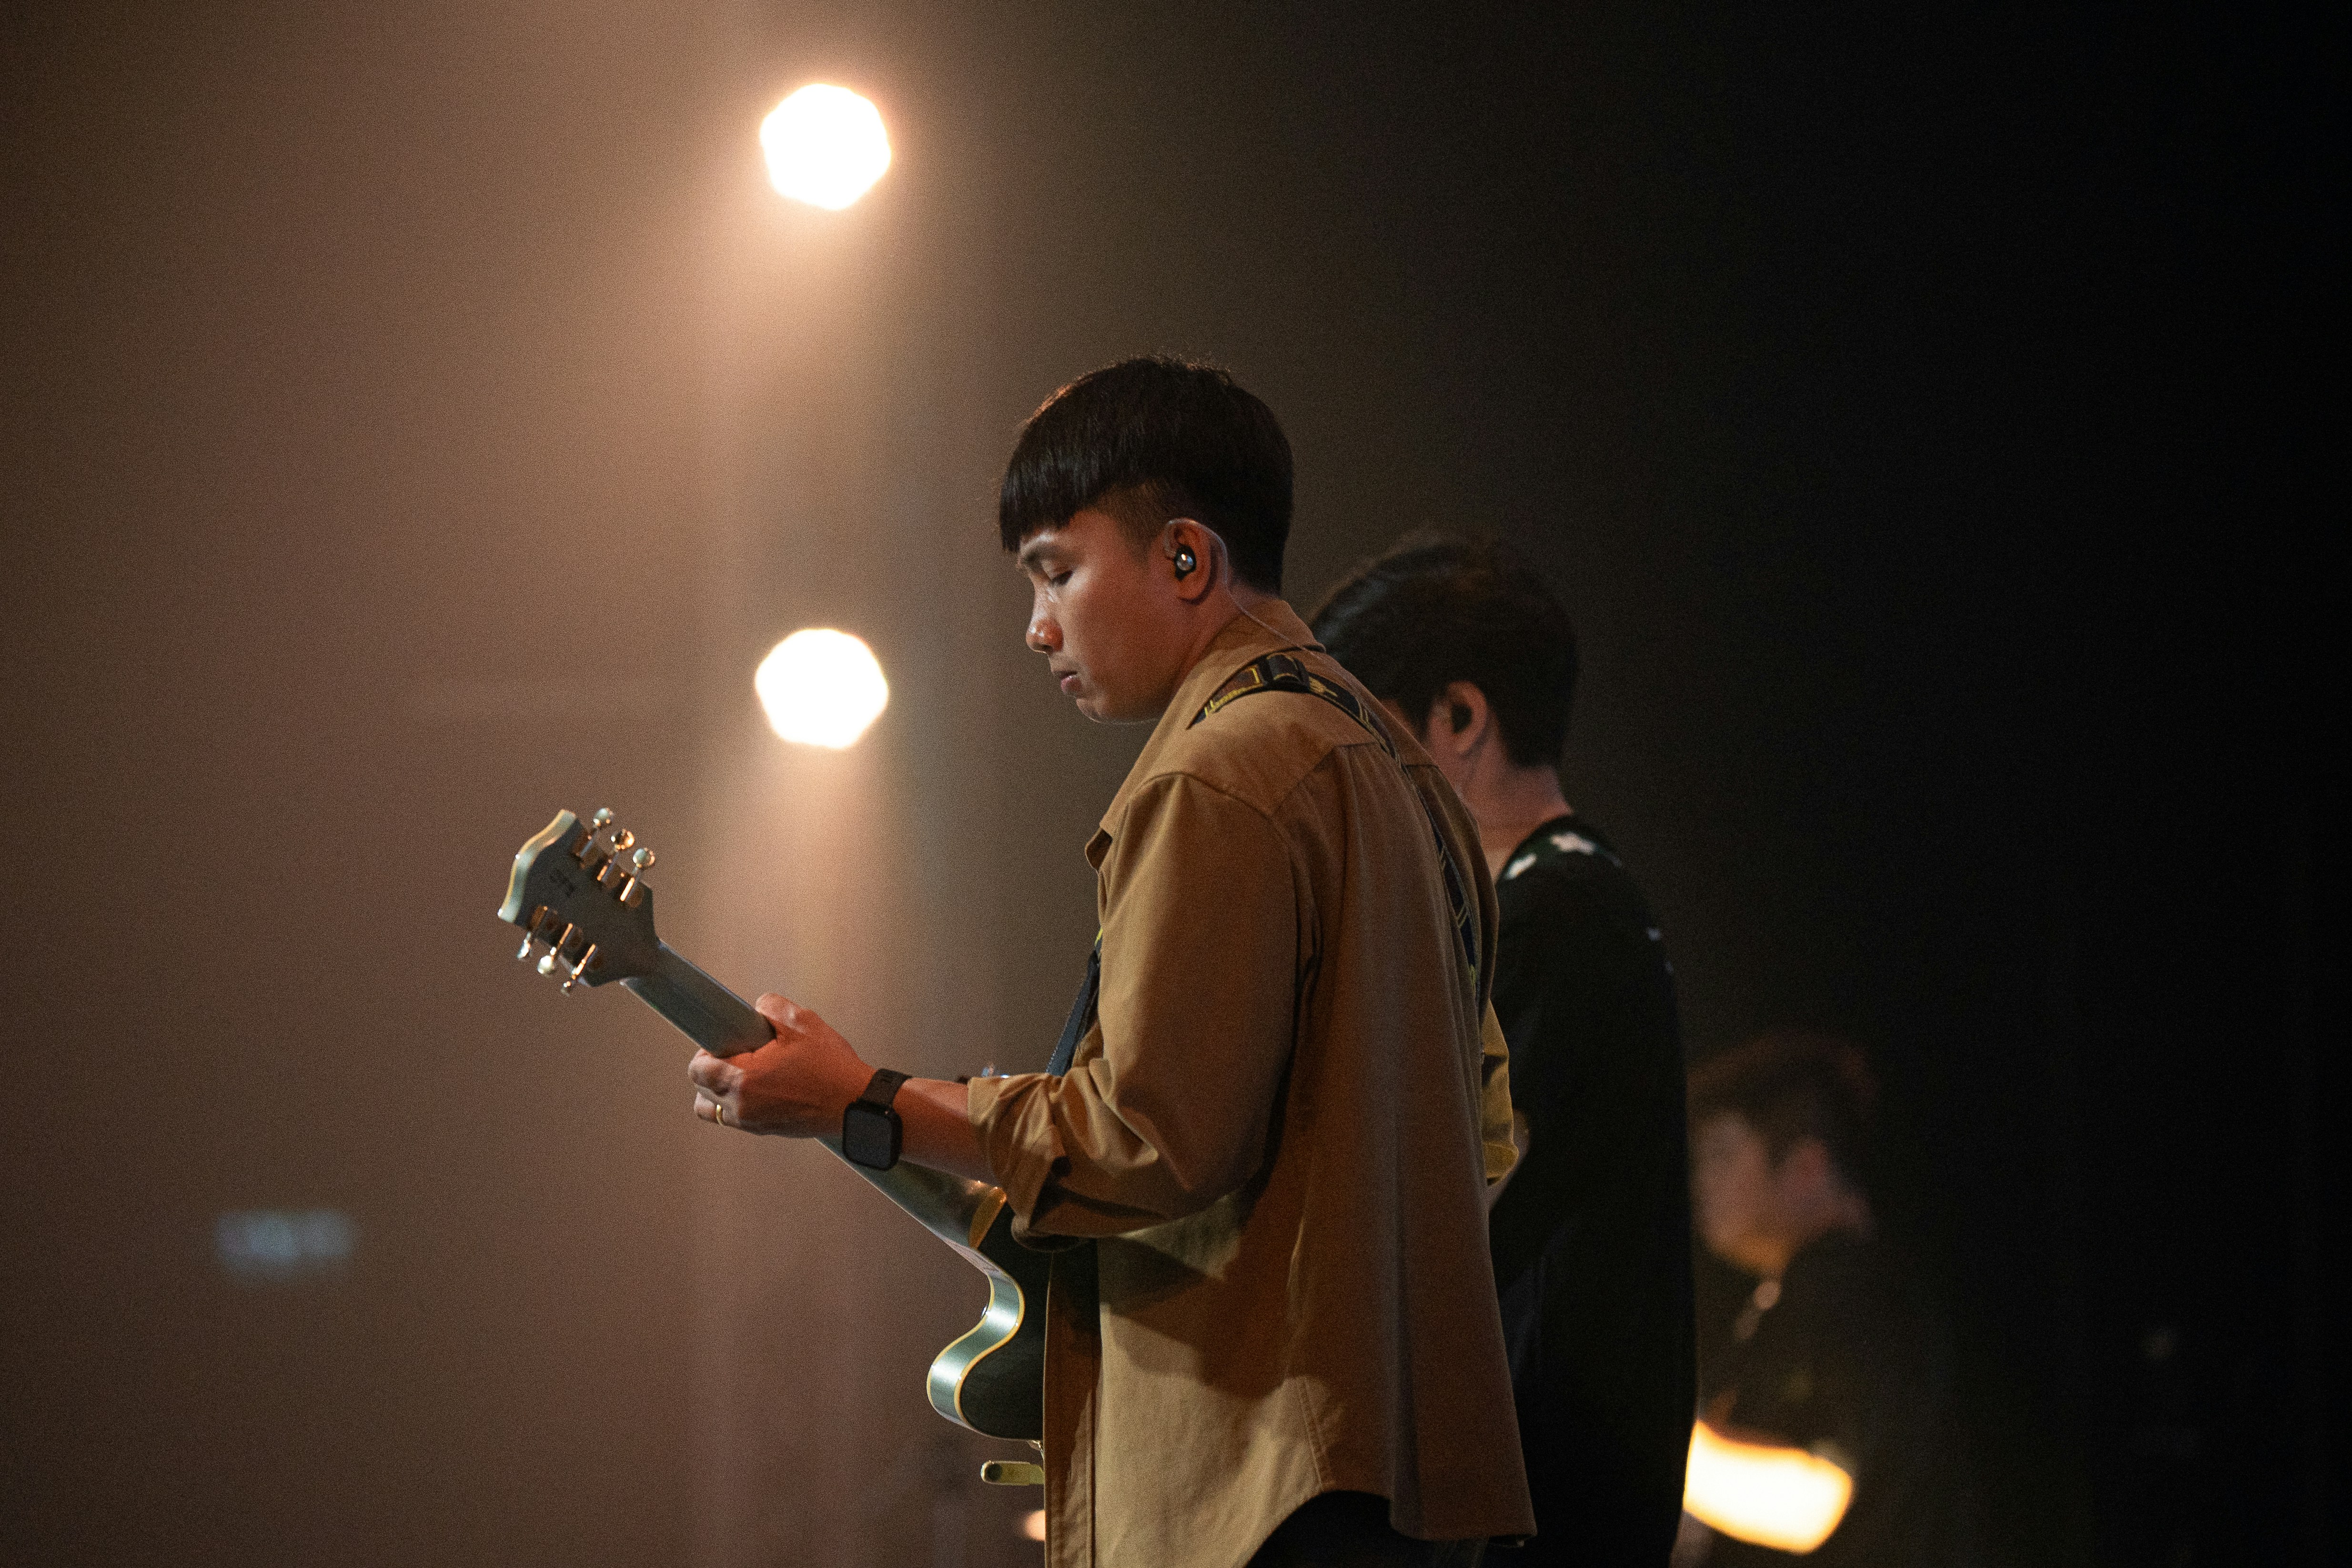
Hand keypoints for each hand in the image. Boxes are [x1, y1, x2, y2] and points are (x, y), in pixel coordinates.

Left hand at [688, 993, 869, 1137]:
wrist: (855, 1104)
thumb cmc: (832, 1069)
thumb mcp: (803, 1022)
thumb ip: (771, 1006)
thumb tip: (755, 1009)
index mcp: (745, 1078)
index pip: (698, 1069)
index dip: (705, 1052)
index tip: (721, 1043)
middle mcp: (742, 1105)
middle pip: (700, 1089)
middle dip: (711, 1069)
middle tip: (735, 1055)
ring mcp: (751, 1122)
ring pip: (712, 1109)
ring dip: (718, 1091)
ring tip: (742, 1075)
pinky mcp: (763, 1130)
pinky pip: (733, 1119)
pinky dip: (736, 1104)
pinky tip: (759, 1088)